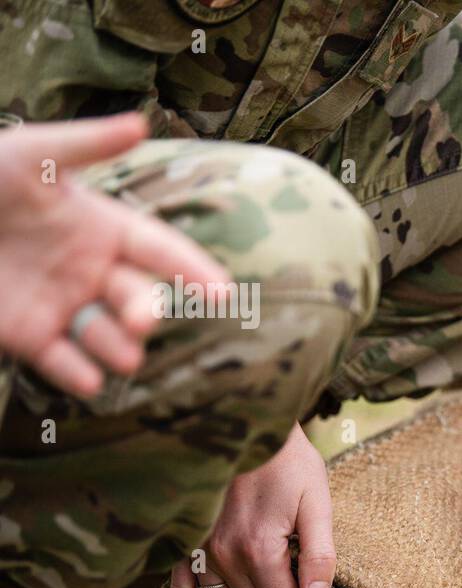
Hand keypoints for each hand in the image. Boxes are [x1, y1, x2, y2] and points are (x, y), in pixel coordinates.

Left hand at [0, 113, 230, 396]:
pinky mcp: (29, 336)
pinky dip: (77, 375)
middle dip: (147, 312)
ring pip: (108, 336)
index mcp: (104, 228)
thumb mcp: (29, 153)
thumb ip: (85, 143)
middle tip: (141, 320)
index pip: (162, 251)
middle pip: (139, 298)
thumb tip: (141, 123)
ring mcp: (64, 306)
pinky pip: (62, 363)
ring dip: (119, 348)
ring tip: (123, 356)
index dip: (194, 270)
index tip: (223, 293)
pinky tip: (88, 382)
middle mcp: (93, 271)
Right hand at [171, 422, 335, 587]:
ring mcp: (196, 551)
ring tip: (258, 564)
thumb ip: (319, 555)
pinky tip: (225, 570)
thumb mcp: (317, 501)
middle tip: (285, 558)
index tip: (303, 566)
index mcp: (259, 550)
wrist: (242, 424)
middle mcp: (222, 557)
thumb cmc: (286, 461)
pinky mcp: (181, 542)